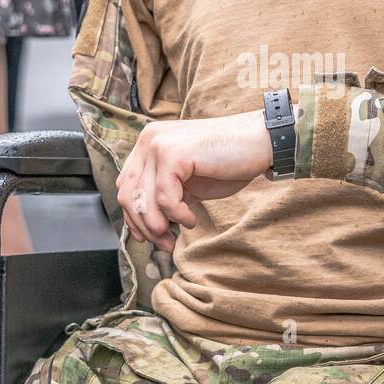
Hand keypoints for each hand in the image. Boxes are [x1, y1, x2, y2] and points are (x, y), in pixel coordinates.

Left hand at [117, 109, 278, 251]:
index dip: (133, 216)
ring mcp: (159, 145)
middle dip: (144, 226)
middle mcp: (148, 140)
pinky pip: (165, 199)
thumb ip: (165, 194)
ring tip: (176, 235)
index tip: (148, 237)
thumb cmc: (227, 162)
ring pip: (144, 200)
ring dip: (159, 226)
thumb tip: (146, 225)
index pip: (125, 185)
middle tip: (164, 243)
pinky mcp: (173, 154)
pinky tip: (191, 219)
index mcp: (148, 143)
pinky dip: (177, 215)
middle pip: (129, 194)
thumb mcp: (188, 181)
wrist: (259, 142)